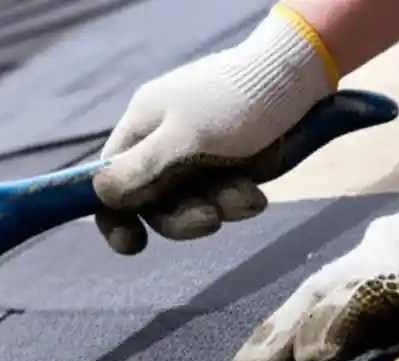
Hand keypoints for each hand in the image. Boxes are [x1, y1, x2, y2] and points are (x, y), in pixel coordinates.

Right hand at [92, 5, 337, 253]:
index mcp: (141, 129)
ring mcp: (196, 158)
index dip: (113, 214)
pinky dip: (238, 200)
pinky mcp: (228, 167)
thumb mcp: (183, 136)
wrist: (298, 78)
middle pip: (152, 202)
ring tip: (248, 196)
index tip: (132, 243)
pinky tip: (257, 192)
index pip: (109, 179)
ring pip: (190, 205)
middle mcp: (163, 145)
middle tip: (209, 220)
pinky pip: (221, 199)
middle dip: (181, 217)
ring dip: (218, 207)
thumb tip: (99, 195)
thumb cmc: (233, 101)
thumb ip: (141, 169)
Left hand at [232, 139, 398, 360]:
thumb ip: (386, 295)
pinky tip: (312, 358)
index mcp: (367, 261)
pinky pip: (360, 300)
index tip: (253, 355)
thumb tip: (355, 331)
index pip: (314, 294)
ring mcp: (380, 263)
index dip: (282, 324)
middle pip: (307, 298)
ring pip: (320, 300)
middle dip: (271, 335)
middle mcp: (364, 259)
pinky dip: (332, 328)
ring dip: (285, 337)